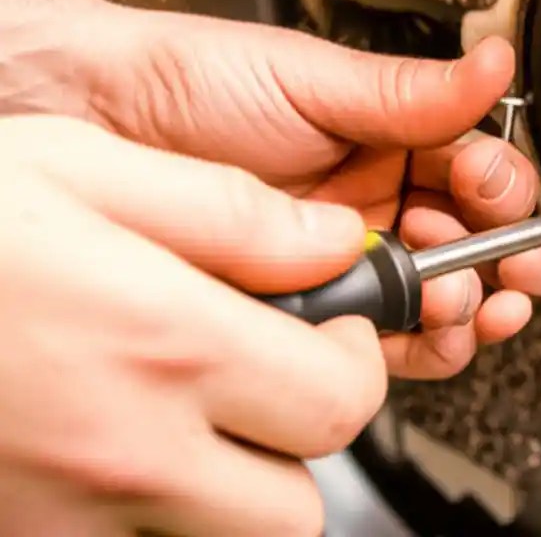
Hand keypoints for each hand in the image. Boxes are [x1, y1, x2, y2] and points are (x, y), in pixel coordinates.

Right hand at [0, 114, 386, 535]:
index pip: (341, 400)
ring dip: (228, 488)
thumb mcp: (79, 166)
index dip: (352, 361)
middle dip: (298, 443)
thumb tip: (331, 244)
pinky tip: (103, 444)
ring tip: (179, 413)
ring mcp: (60, 520)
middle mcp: (119, 454)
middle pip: (296, 504)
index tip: (327, 327)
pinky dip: (143, 511)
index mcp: (157, 347)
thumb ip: (228, 212)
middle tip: (259, 381)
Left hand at [2, 0, 540, 377]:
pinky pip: (383, 341)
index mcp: (391, 139)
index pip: (478, 174)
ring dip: (468, 311)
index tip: (495, 197)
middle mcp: (377, 202)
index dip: (502, 193)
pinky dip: (415, 346)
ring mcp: (345, 262)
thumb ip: (414, 92)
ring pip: (438, 302)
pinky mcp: (310, 311)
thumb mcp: (312, 81)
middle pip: (475, 245)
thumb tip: (494, 65)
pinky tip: (421, 333)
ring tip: (459, 305)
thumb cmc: (188, 82)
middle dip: (506, 262)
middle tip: (513, 274)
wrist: (87, 118)